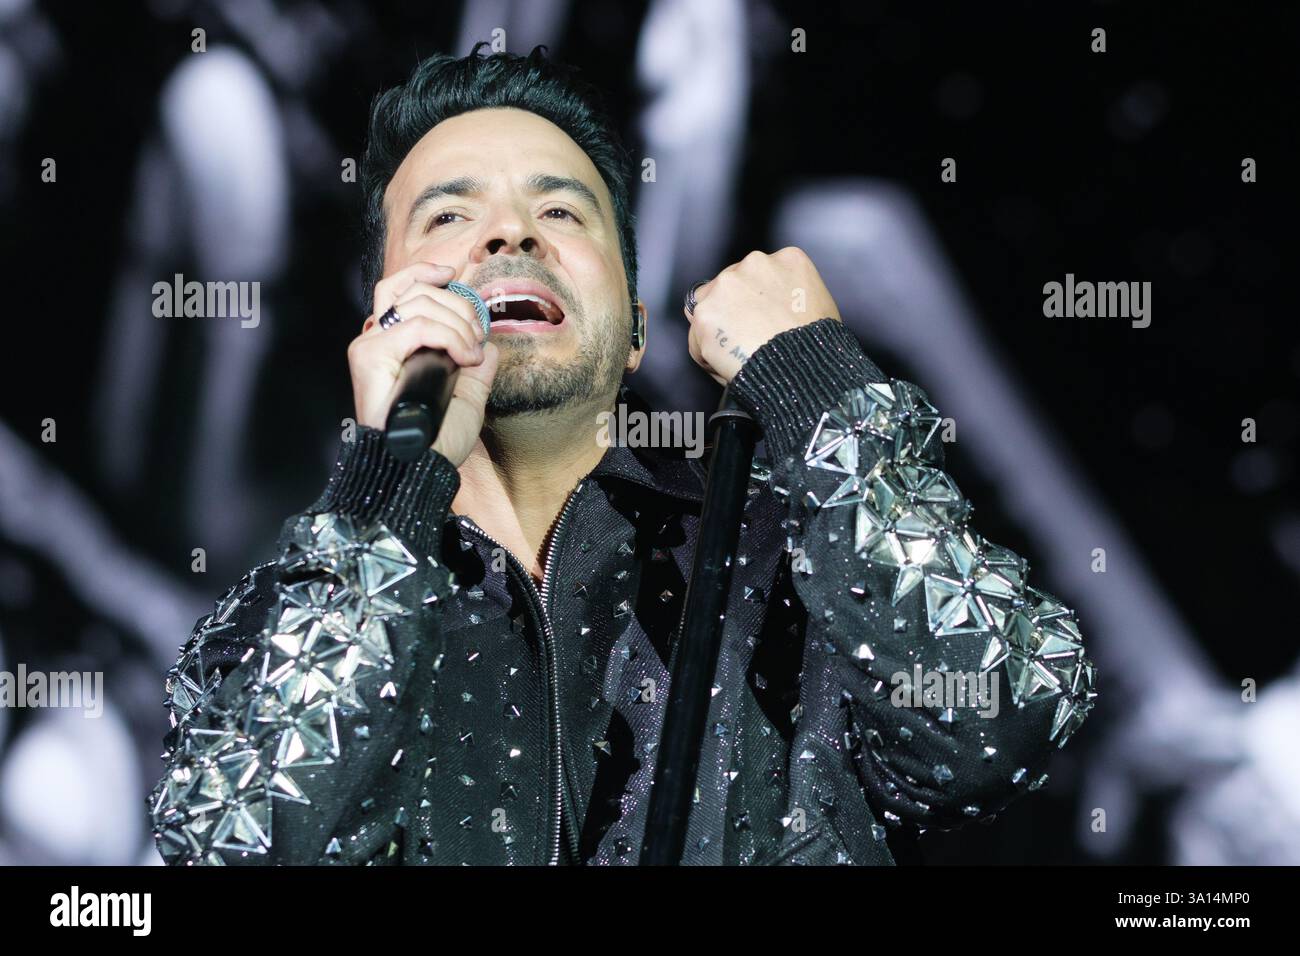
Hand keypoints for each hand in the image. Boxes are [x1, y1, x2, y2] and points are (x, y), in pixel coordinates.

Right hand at [349, 261, 498, 467]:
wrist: (419, 466)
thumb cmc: (436, 440)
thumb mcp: (468, 399)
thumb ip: (479, 370)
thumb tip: (491, 346)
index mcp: (393, 346)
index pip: (401, 289)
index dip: (426, 274)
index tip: (452, 275)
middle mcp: (377, 340)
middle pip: (416, 291)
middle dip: (459, 306)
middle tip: (478, 336)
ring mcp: (370, 346)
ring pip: (419, 303)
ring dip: (459, 323)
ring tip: (471, 354)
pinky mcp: (369, 355)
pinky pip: (418, 326)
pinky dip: (449, 336)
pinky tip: (464, 358)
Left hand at [685, 247, 840, 384]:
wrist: (803, 368)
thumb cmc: (817, 346)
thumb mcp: (820, 306)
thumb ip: (793, 296)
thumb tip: (773, 310)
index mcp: (788, 259)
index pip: (759, 275)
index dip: (758, 302)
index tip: (761, 320)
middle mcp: (755, 263)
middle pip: (732, 286)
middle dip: (734, 312)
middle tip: (748, 340)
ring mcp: (727, 285)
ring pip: (709, 308)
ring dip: (718, 330)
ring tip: (740, 354)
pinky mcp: (705, 312)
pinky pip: (697, 337)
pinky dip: (707, 354)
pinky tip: (728, 364)